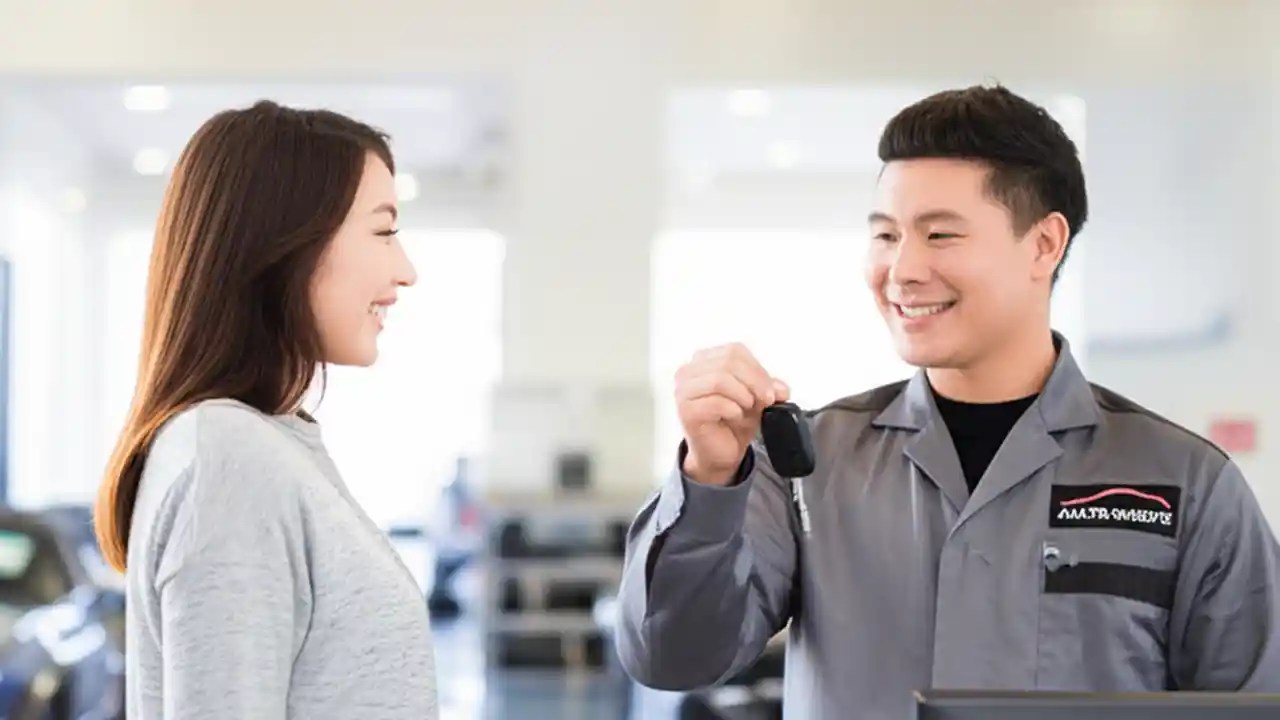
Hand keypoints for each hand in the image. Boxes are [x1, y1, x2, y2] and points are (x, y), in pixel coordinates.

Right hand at [675, 343, 789, 485]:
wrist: (719, 452)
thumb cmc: (731, 422)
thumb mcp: (756, 398)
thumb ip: (768, 387)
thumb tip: (780, 389)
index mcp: (704, 360)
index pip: (734, 351)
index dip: (757, 369)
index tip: (771, 389)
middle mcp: (689, 372)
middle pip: (728, 362)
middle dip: (754, 382)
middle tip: (766, 399)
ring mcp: (684, 391)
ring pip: (719, 379)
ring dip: (743, 396)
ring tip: (748, 408)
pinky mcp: (686, 411)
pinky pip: (715, 403)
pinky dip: (733, 410)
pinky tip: (735, 417)